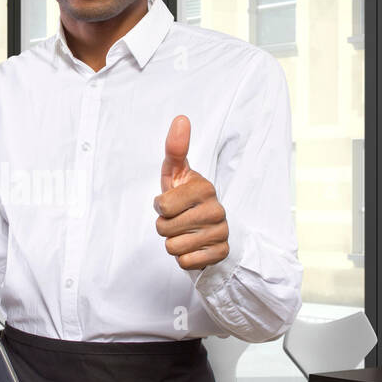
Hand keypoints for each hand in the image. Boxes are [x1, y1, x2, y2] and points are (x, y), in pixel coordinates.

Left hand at [154, 115, 229, 270]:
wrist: (207, 228)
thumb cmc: (185, 198)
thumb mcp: (176, 173)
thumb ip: (175, 149)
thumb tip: (180, 118)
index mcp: (205, 188)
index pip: (163, 207)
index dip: (160, 208)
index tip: (171, 203)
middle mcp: (216, 210)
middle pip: (164, 230)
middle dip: (164, 228)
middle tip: (177, 220)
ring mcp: (221, 233)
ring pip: (173, 248)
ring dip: (173, 243)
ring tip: (185, 233)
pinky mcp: (221, 253)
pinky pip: (185, 262)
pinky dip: (184, 258)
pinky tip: (193, 246)